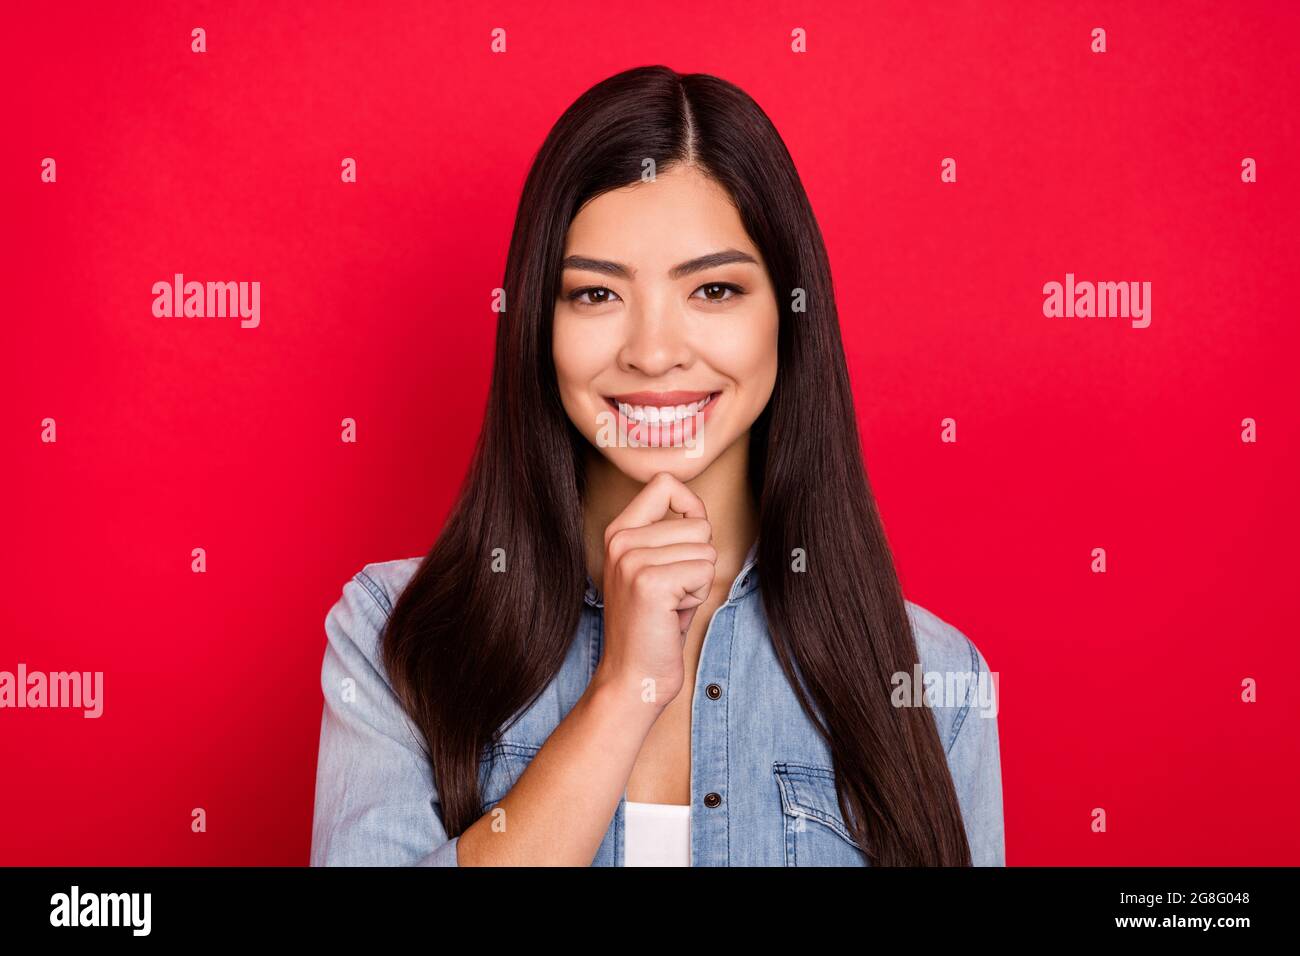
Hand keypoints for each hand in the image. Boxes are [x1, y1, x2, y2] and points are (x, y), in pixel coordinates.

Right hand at [592, 472, 716, 707]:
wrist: (632, 677)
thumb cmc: (652, 625)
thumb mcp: (653, 569)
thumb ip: (668, 537)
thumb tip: (699, 512)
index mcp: (618, 532)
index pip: (665, 484)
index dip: (691, 507)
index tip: (687, 540)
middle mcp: (621, 541)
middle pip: (698, 524)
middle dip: (699, 561)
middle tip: (672, 592)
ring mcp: (632, 560)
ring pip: (706, 550)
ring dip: (699, 582)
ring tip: (671, 604)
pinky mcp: (650, 583)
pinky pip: (705, 572)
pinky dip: (698, 597)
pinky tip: (673, 614)